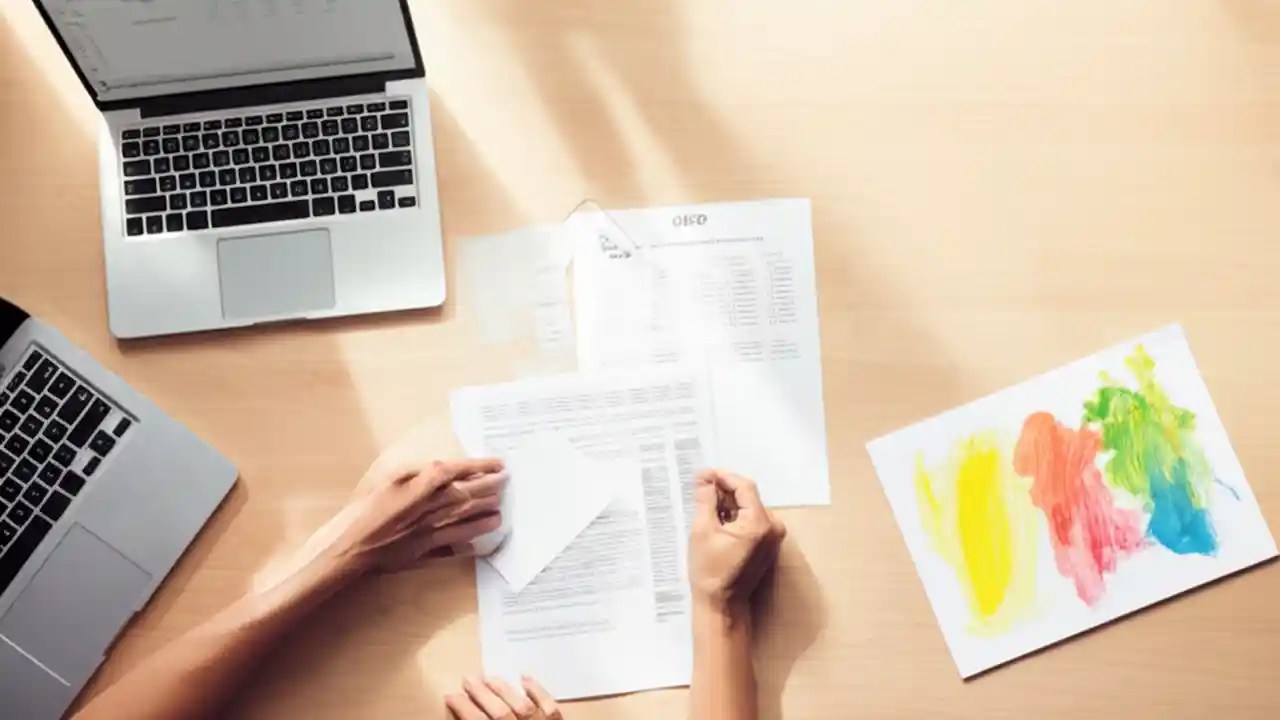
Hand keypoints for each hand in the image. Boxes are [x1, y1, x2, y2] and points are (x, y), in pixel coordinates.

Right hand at [281, 446, 505, 579]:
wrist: (350, 547)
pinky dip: (471, 538)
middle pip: (468, 494)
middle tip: (507, 481)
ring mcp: (430, 531)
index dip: (480, 466)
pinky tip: (484, 535)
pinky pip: (455, 543)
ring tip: (501, 508)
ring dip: (486, 513)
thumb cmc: (363, 510)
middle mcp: (430, 508)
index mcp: (420, 487)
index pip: (458, 472)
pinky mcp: (426, 549)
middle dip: (490, 486)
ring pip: (466, 519)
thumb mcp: (387, 480)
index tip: (497, 463)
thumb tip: (439, 468)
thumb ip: (414, 473)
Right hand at [445, 676, 561, 719]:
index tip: (451, 695)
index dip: (463, 708)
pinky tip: (526, 678)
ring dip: (505, 690)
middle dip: (482, 694)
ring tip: (490, 677)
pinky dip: (539, 691)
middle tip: (468, 678)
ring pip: (523, 707)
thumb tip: (463, 714)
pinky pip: (550, 708)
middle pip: (500, 713)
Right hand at [688, 470, 785, 618]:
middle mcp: (772, 528)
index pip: (744, 487)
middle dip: (724, 490)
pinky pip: (752, 521)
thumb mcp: (702, 530)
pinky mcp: (767, 545)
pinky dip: (735, 517)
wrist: (722, 606)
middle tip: (700, 488)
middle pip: (748, 497)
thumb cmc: (710, 572)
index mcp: (759, 523)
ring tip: (705, 506)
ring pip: (749, 508)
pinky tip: (717, 520)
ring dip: (729, 504)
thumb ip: (705, 500)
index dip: (723, 477)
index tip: (704, 475)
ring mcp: (772, 538)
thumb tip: (704, 478)